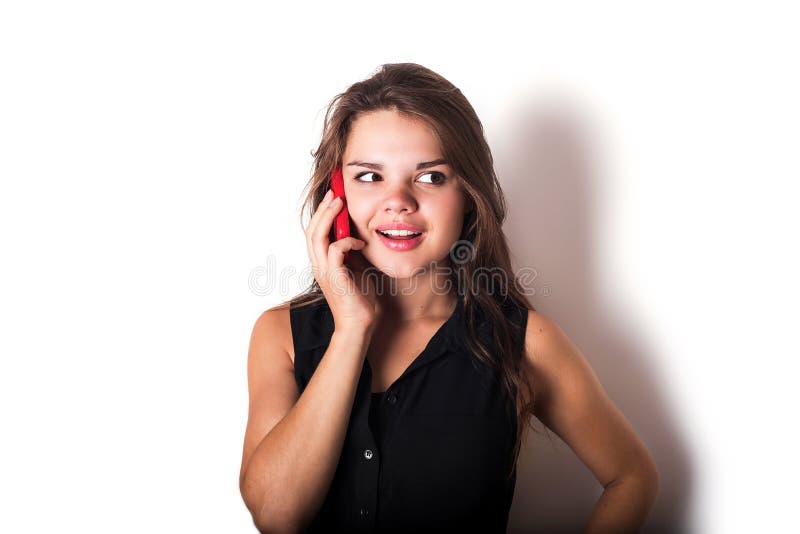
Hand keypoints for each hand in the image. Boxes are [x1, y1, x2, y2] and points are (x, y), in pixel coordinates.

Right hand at [305, 189, 381, 333]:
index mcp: (322, 263)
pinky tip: (360, 242)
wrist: (360, 325)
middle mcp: (319, 265)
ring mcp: (324, 271)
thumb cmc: (360, 300)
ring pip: (317, 236)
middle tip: (334, 193)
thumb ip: (353, 253)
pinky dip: (347, 241)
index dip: (322, 213)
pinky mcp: (334, 277)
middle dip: (322, 209)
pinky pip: (335, 250)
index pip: (315, 233)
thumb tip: (358, 234)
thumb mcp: (357, 269)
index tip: (333, 197)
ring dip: (328, 217)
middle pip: (311, 230)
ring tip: (339, 203)